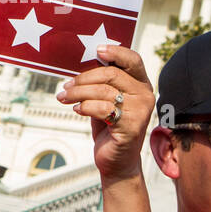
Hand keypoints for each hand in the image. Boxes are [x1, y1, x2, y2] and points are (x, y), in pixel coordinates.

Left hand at [57, 45, 153, 183]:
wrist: (117, 161)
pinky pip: (103, 109)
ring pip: (103, 91)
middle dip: (84, 78)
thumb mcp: (107, 100)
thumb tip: (82, 63)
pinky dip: (85, 107)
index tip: (97, 50)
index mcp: (141, 84)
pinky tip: (77, 110)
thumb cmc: (110, 127)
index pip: (133, 60)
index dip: (116, 52)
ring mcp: (140, 111)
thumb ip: (102, 83)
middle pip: (112, 74)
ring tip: (65, 98)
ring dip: (79, 93)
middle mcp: (145, 95)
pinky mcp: (131, 126)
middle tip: (66, 86)